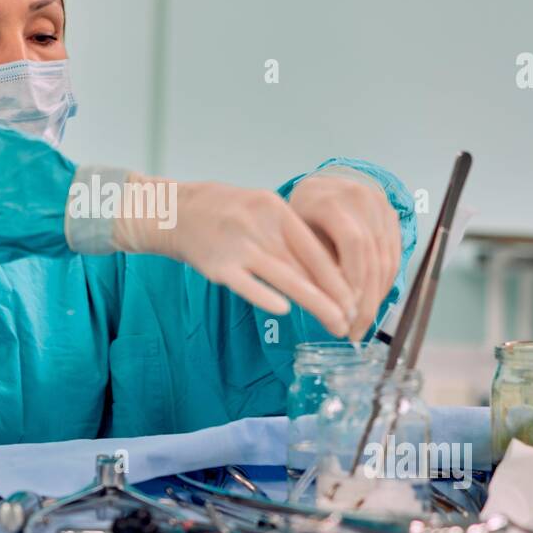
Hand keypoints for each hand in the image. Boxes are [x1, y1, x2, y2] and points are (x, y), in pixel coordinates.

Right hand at [115, 176, 359, 337]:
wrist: (175, 211)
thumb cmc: (226, 214)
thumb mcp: (262, 211)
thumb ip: (290, 237)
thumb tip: (326, 271)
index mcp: (275, 210)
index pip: (316, 247)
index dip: (339, 275)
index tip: (356, 298)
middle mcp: (260, 226)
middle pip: (306, 266)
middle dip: (334, 295)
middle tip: (352, 319)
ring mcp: (239, 245)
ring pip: (284, 277)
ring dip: (314, 302)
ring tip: (334, 323)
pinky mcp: (218, 266)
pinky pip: (247, 283)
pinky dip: (265, 296)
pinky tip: (284, 310)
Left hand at [287, 171, 401, 336]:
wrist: (327, 182)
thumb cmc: (303, 211)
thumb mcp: (295, 232)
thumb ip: (309, 262)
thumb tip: (321, 306)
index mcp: (332, 201)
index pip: (352, 243)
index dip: (352, 281)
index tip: (343, 313)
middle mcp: (362, 200)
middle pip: (372, 257)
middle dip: (365, 300)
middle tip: (354, 331)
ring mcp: (382, 208)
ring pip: (387, 260)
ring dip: (376, 297)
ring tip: (362, 324)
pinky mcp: (393, 218)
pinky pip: (394, 257)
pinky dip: (384, 284)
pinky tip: (372, 303)